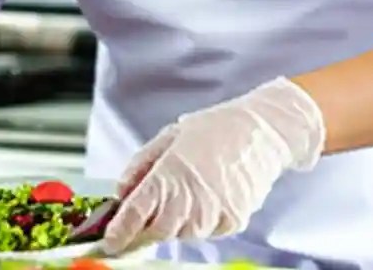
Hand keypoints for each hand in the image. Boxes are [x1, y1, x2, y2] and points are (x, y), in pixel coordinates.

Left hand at [101, 78, 325, 253]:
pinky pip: (207, 230)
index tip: (109, 242)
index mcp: (173, 172)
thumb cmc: (215, 129)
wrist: (263, 132)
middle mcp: (194, 197)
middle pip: (159, 231)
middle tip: (148, 211)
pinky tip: (209, 193)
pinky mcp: (233, 221)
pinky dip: (201, 219)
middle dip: (148, 226)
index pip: (138, 212)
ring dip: (176, 220)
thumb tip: (121, 193)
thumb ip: (141, 166)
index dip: (120, 231)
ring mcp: (216, 212)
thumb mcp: (169, 136)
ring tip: (190, 187)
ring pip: (183, 233)